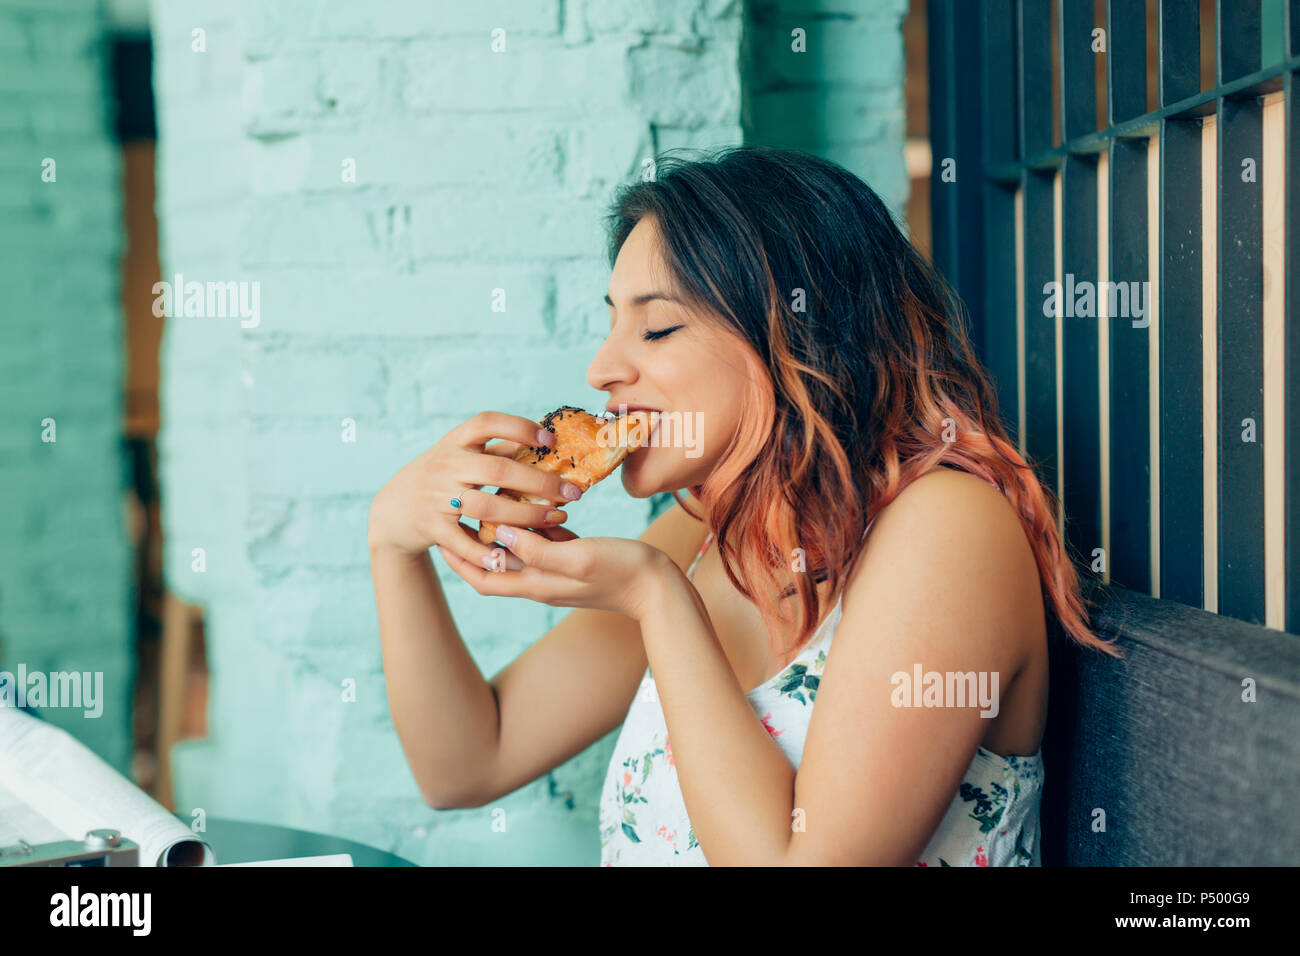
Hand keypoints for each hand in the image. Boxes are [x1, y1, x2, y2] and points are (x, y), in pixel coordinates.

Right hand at [367, 411, 583, 567]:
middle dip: (540, 482)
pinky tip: (519, 555)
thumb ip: (494, 449)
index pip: (486, 423)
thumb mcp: (458, 455)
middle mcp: (445, 465)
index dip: (519, 427)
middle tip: (571, 492)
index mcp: (455, 442)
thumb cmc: (438, 478)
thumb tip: (542, 438)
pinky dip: (492, 551)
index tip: (549, 438)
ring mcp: (436, 497)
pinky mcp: (432, 528)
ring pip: (488, 508)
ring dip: (526, 516)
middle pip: (497, 470)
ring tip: (556, 520)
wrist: (391, 512)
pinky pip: (467, 543)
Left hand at [438, 524, 677, 619]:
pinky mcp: (576, 559)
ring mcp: (560, 571)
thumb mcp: (577, 556)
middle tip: (460, 514)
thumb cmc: (623, 571)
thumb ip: (538, 549)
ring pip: (521, 551)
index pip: (483, 578)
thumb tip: (501, 535)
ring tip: (489, 500)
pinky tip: (534, 502)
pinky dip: (534, 524)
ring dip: (505, 530)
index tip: (442, 535)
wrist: (661, 589)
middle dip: (475, 542)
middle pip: (497, 564)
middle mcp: (543, 581)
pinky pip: (546, 542)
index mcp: (537, 585)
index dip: (459, 561)